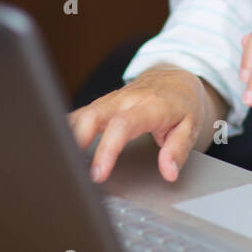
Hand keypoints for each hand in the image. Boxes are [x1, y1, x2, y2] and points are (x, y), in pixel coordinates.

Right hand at [67, 67, 219, 183]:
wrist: (176, 78)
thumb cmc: (183, 104)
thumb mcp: (190, 127)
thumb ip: (178, 150)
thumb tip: (168, 172)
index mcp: (150, 106)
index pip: (123, 125)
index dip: (107, 149)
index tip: (98, 173)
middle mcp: (126, 100)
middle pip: (93, 115)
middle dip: (77, 140)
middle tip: (72, 169)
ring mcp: (112, 100)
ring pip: (82, 113)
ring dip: (68, 135)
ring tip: (61, 163)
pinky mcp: (103, 103)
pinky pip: (81, 114)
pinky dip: (68, 129)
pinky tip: (60, 146)